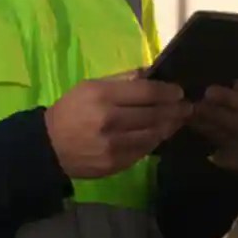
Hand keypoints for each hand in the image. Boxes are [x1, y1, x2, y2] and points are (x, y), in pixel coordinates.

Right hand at [45, 73, 191, 178]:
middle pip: (154, 114)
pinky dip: (155, 141)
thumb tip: (150, 73)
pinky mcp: (115, 164)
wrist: (49, 146)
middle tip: (188, 106)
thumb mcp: (90, 86)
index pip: (146, 92)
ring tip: (179, 120)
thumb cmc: (71, 110)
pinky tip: (161, 134)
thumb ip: (122, 79)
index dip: (167, 92)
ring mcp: (114, 145)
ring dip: (169, 126)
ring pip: (153, 135)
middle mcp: (110, 121)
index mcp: (103, 96)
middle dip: (175, 110)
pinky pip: (143, 151)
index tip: (179, 91)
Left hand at [188, 78, 237, 170]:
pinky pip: (235, 149)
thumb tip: (215, 57)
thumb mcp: (231, 79)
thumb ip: (229, 73)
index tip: (237, 82)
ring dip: (222, 118)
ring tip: (199, 107)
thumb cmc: (229, 93)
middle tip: (210, 92)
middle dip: (235, 102)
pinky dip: (215, 135)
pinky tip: (198, 123)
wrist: (222, 126)